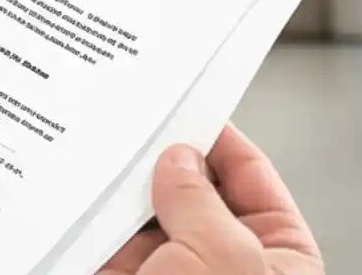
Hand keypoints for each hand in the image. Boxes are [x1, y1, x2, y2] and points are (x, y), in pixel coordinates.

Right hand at [99, 125, 322, 273]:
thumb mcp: (221, 255)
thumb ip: (198, 199)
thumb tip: (177, 161)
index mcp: (278, 258)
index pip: (251, 176)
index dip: (220, 137)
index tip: (190, 104)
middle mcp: (224, 262)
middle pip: (193, 189)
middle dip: (165, 159)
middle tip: (140, 124)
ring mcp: (173, 272)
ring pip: (145, 212)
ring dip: (125, 187)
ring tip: (107, 156)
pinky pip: (106, 238)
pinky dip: (93, 215)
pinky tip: (83, 190)